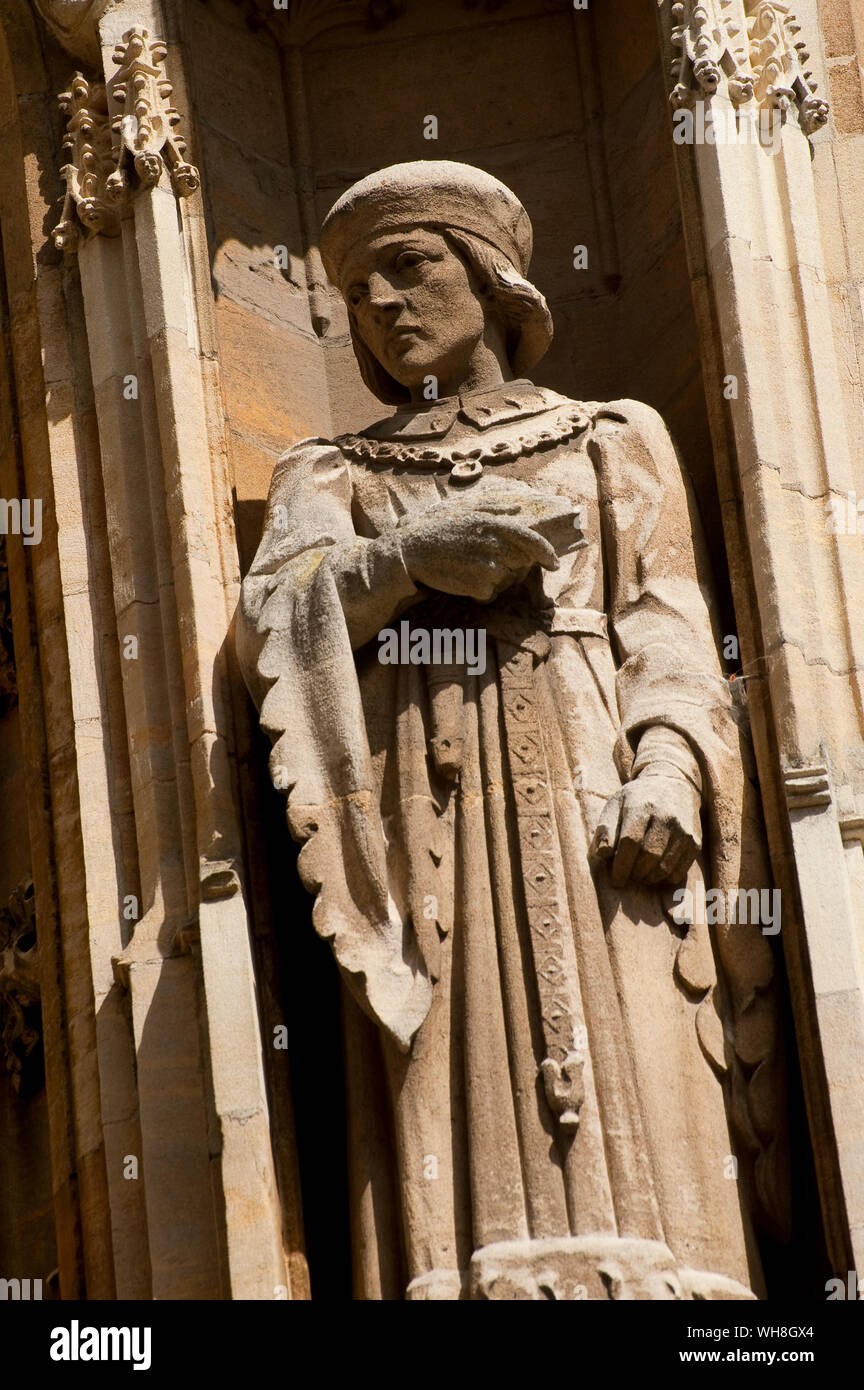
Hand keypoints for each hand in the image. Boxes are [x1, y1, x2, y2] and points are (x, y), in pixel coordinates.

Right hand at [399, 499, 559, 602]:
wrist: (412, 549)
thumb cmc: (438, 527)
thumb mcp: (467, 508)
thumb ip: (495, 506)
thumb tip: (518, 506)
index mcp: (496, 524)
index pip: (533, 541)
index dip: (547, 555)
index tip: (554, 565)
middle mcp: (497, 545)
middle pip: (521, 564)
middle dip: (511, 566)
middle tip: (486, 562)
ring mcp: (490, 567)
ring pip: (505, 580)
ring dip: (492, 578)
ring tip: (468, 566)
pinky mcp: (480, 586)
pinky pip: (488, 593)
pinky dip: (479, 591)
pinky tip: (461, 578)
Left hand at [589, 771, 701, 887]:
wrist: (673, 786)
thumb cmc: (637, 800)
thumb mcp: (616, 805)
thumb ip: (606, 829)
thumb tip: (603, 855)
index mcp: (642, 806)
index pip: (630, 842)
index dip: (621, 865)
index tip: (616, 879)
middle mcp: (666, 817)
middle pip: (649, 856)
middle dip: (635, 873)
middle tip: (628, 877)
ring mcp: (683, 830)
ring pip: (665, 866)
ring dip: (649, 878)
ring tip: (640, 876)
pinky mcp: (694, 842)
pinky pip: (680, 870)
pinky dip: (665, 879)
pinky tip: (655, 874)